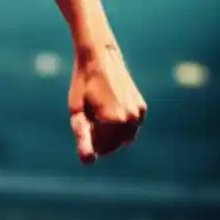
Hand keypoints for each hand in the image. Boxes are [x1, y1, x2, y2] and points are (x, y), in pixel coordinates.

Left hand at [68, 43, 146, 164]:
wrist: (99, 57)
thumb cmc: (83, 84)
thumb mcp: (77, 112)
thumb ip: (82, 137)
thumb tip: (88, 163)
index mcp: (114, 121)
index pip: (102, 148)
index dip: (89, 142)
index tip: (83, 126)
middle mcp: (131, 118)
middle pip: (114, 145)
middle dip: (101, 139)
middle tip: (90, 120)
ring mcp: (139, 113)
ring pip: (125, 138)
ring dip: (111, 134)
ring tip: (98, 115)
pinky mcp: (142, 107)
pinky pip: (131, 126)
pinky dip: (121, 125)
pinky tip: (109, 109)